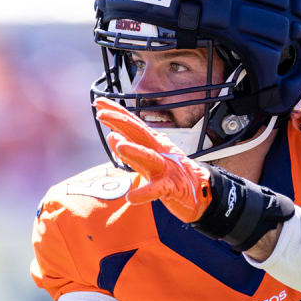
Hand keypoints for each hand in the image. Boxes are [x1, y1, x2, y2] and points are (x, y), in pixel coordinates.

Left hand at [94, 98, 213, 222]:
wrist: (202, 192)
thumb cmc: (172, 174)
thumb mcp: (147, 159)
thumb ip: (129, 148)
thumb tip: (111, 134)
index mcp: (152, 143)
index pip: (132, 124)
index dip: (116, 112)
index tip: (98, 102)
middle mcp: (159, 151)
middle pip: (139, 133)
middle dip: (120, 122)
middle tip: (102, 115)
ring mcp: (166, 168)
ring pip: (149, 157)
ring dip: (135, 151)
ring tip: (120, 145)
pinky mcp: (172, 187)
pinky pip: (157, 190)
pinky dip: (145, 193)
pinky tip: (132, 197)